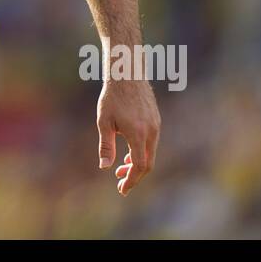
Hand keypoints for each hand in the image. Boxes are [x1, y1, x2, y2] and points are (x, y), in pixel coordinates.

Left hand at [96, 77, 159, 194]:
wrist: (127, 72)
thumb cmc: (112, 96)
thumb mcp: (104, 122)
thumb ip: (106, 146)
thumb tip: (105, 167)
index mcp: (138, 134)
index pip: (139, 166)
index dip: (131, 180)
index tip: (122, 189)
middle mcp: (151, 131)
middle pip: (148, 163)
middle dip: (134, 175)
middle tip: (120, 183)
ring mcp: (156, 125)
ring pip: (150, 153)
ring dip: (137, 163)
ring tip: (121, 168)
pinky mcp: (156, 120)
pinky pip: (151, 142)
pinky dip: (141, 152)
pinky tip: (128, 152)